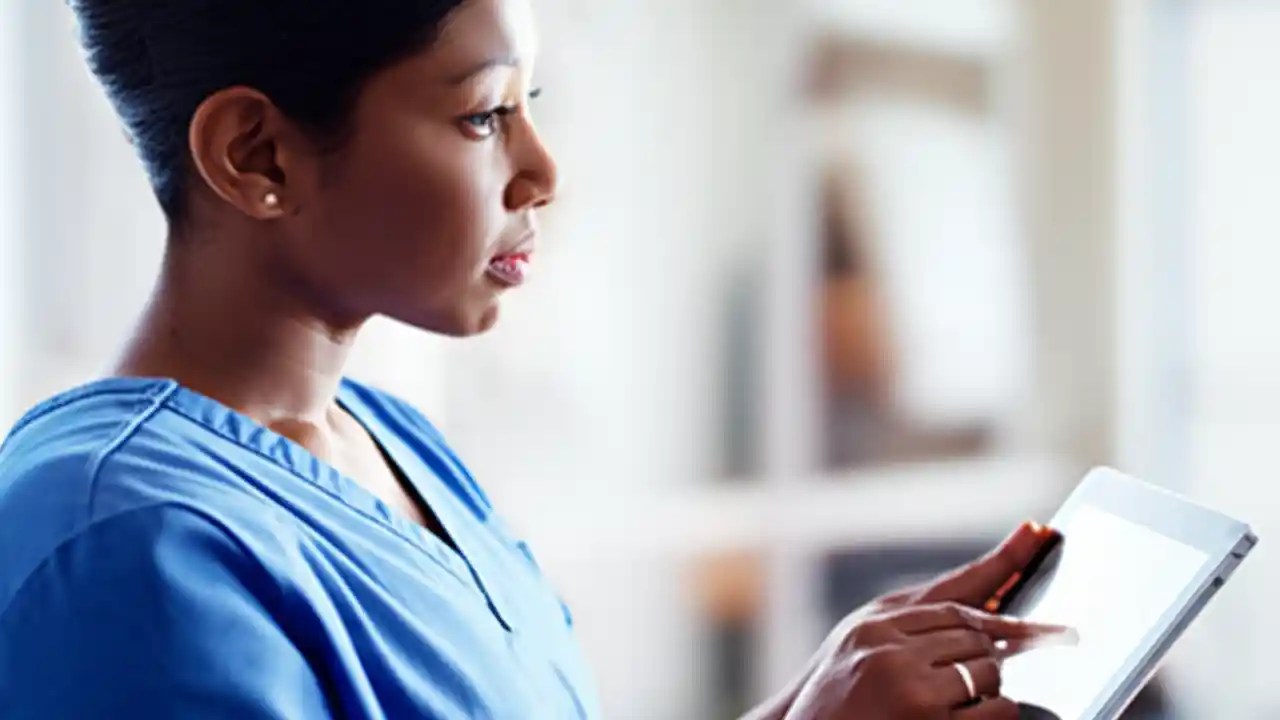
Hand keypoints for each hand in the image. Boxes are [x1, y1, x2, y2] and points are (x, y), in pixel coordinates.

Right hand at [784, 602, 1067, 718]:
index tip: (1030, 621)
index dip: (991, 617)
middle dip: (986, 654)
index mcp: (872, 631)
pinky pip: (996, 709)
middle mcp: (891, 656)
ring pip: (988, 670)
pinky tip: (972, 718)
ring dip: (989, 686)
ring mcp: (913, 693)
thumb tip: (970, 617)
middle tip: (979, 673)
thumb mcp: (856, 653)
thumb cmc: (833, 705)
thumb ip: (902, 630)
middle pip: (974, 637)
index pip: (951, 610)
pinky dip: (998, 712)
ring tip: (962, 702)